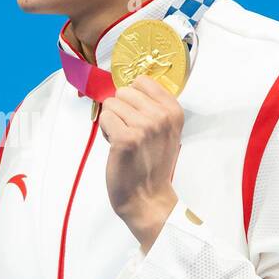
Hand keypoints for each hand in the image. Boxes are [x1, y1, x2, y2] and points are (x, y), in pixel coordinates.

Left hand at [99, 75, 181, 251]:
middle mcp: (161, 116)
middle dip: (120, 110)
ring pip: (110, 104)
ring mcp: (144, 126)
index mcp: (173, 110)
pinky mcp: (126, 139)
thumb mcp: (165, 130)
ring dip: (112, 122)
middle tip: (130, 133)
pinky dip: (105, 132)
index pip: (142, 80)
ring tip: (124, 141)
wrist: (147, 197)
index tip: (136, 116)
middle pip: (123, 91)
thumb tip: (127, 85)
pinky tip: (116, 146)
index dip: (132, 97)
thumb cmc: (152, 163)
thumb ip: (152, 106)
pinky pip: (104, 118)